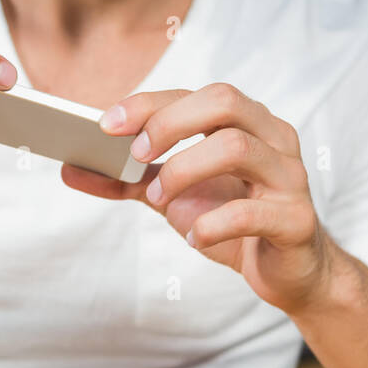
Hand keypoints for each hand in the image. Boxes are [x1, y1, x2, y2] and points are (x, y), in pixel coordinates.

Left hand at [62, 83, 337, 314]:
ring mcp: (289, 178)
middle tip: (135, 157)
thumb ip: (128, 180)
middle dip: (170, 124)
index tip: (106, 125)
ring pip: (238, 148)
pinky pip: (253, 212)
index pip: (197, 94)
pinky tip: (193, 236)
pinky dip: (213, 223)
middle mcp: (274, 140)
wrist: (288, 272)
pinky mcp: (296, 221)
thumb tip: (71, 169)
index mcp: (247, 124)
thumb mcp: (174, 197)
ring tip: (160, 200)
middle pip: (224, 102)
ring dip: (184, 171)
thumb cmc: (234, 223)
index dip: (150, 104)